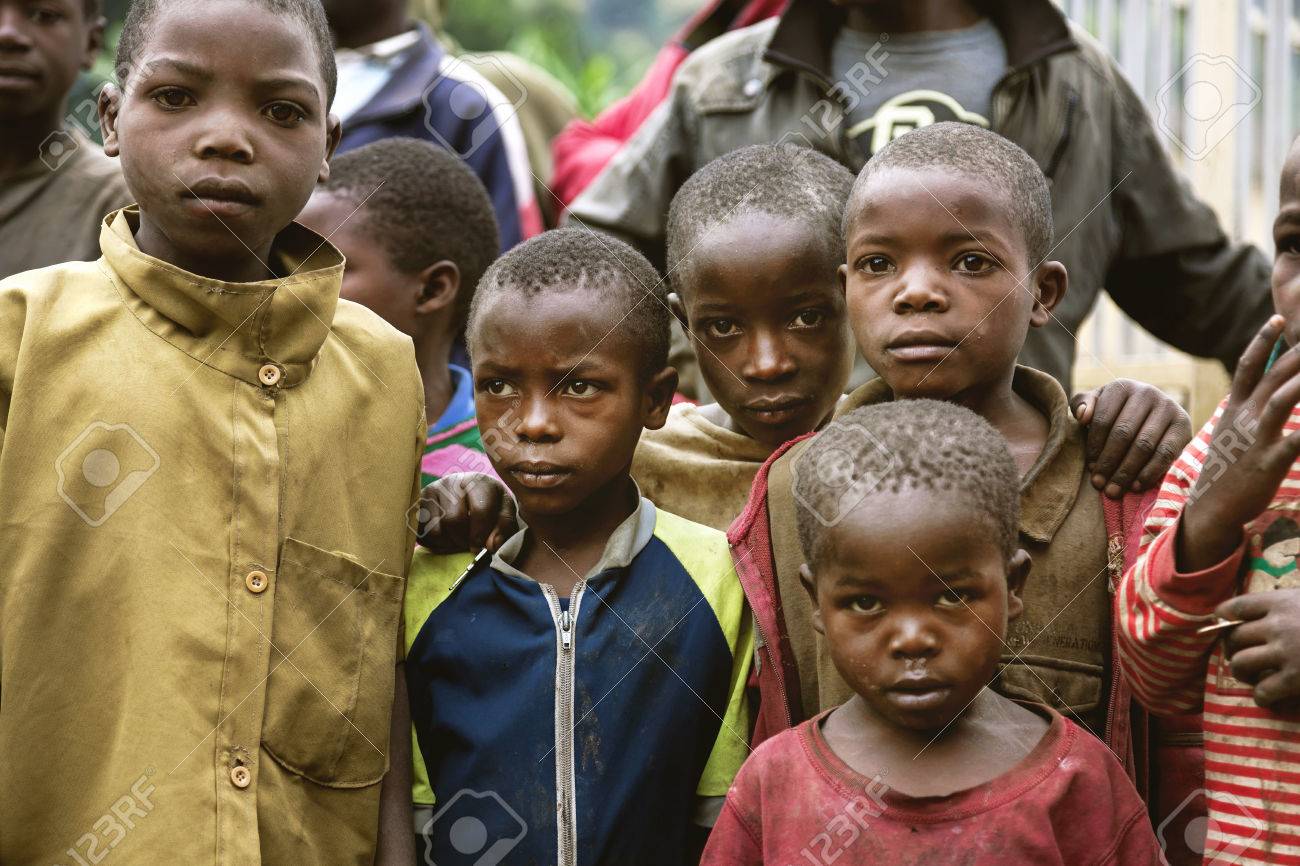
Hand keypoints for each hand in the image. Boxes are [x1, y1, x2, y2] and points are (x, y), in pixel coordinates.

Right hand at [415, 472, 516, 554]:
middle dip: (463, 540)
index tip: (482, 548)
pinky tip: (446, 537)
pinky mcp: (417, 503)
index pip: (479, 510)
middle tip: (468, 545)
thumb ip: (503, 528)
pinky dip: (435, 543)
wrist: (467, 497)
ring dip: (449, 543)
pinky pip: (421, 533)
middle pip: (454, 520)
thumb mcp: (503, 513)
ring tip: (458, 540)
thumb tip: (491, 546)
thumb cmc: (490, 507)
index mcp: (478, 481)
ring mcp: (432, 490)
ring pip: (435, 529)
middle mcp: (452, 481)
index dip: (481, 535)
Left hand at [1071, 378, 1191, 498]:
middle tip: (1099, 484)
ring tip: (1114, 490)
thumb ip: (1082, 405)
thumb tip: (1082, 415)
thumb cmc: (1117, 413)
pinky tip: (1136, 486)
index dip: (1095, 447)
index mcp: (1122, 387)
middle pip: (1123, 433)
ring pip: (1143, 445)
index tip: (1090, 468)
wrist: (1155, 414)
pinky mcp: (1183, 425)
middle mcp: (1147, 392)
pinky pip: (1165, 453)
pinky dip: (1149, 472)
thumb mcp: (1097, 405)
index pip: (1103, 420)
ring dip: (1126, 471)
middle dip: (1109, 462)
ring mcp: (1168, 407)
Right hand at [1180, 315, 1299, 571]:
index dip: (1262, 340)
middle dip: (1296, 353)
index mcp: (1234, 410)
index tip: (1277, 317)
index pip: (1249, 366)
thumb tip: (1265, 391)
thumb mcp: (1231, 433)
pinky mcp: (1269, 463)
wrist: (1210, 509)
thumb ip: (1248, 410)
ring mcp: (1256, 439)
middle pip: (1273, 377)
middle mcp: (1244, 419)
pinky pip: (1294, 442)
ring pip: (1280, 401)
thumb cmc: (1227, 470)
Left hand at [1219, 589, 1299, 710]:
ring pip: (1240, 665)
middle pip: (1232, 638)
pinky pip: (1262, 692)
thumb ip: (1284, 605)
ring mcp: (1286, 653)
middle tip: (1241, 657)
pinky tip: (1270, 695)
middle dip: (1232, 650)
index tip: (1225, 627)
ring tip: (1251, 676)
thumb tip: (1252, 615)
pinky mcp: (1296, 680)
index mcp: (1280, 602)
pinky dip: (1262, 696)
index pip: (1233, 608)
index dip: (1224, 619)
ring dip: (1242, 673)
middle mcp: (1278, 626)